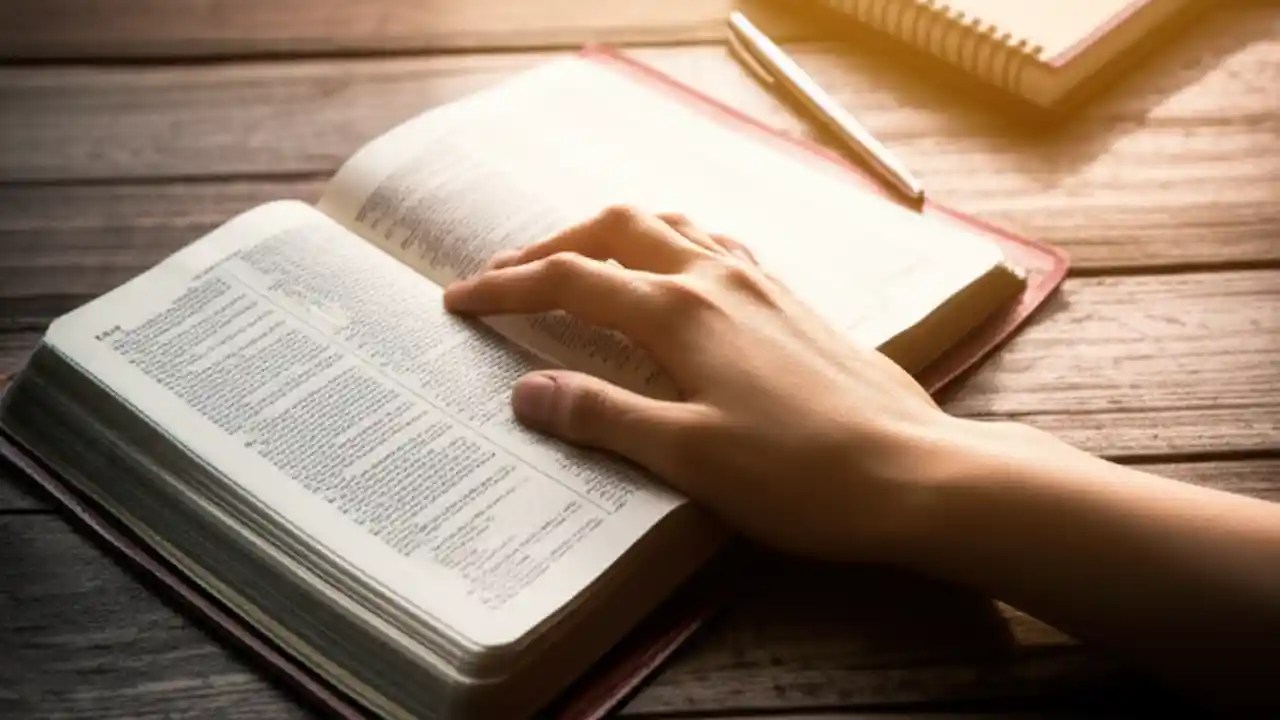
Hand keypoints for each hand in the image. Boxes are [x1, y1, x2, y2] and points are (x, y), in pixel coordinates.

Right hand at [444, 205, 979, 560]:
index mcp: (680, 311)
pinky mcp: (793, 302)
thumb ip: (603, 417)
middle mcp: (717, 278)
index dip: (507, 288)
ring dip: (615, 234)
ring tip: (583, 261)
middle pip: (617, 230)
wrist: (913, 473)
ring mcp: (761, 284)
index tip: (458, 300)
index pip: (570, 281)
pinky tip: (677, 276)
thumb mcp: (688, 456)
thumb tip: (527, 392)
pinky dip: (673, 245)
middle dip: (554, 244)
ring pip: (671, 225)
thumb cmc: (800, 475)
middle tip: (511, 274)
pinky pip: (717, 245)